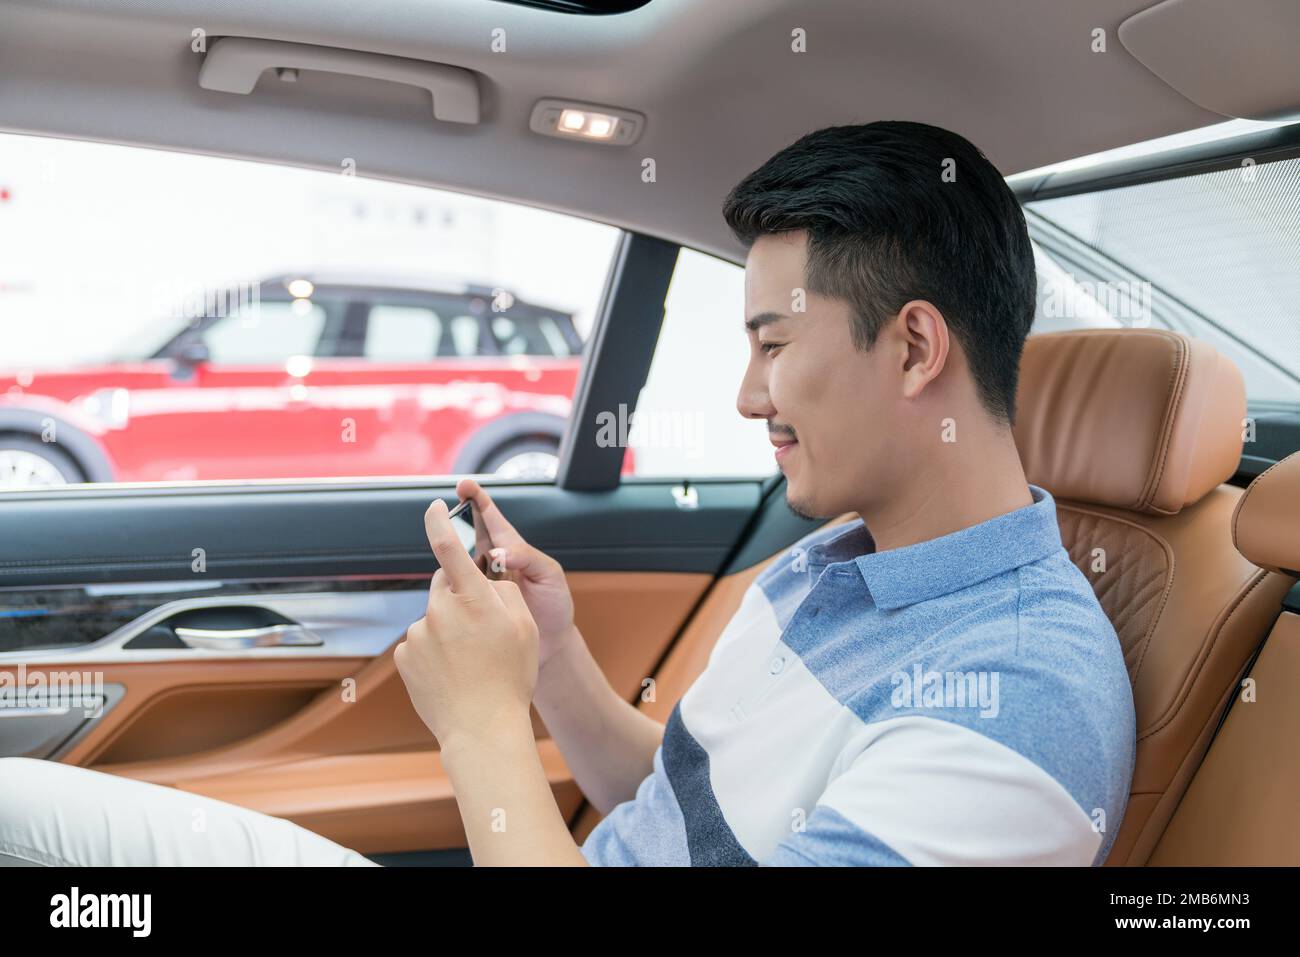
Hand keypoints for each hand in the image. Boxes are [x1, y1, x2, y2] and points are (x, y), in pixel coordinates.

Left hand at [394, 498, 539, 748]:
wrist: (482, 729)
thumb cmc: (510, 676)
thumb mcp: (524, 625)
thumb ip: (504, 590)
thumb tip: (485, 577)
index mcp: (472, 598)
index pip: (448, 546)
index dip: (440, 521)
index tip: (435, 505)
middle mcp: (439, 610)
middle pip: (444, 584)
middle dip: (460, 593)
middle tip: (483, 625)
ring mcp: (418, 634)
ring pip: (435, 616)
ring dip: (449, 627)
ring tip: (471, 660)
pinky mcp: (405, 656)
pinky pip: (422, 641)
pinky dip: (436, 650)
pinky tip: (454, 673)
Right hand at [456, 478, 577, 668]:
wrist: (552, 644)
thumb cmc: (555, 606)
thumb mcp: (549, 575)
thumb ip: (526, 558)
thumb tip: (498, 554)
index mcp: (512, 549)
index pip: (491, 518)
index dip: (477, 499)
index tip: (464, 485)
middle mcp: (492, 563)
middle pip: (468, 535)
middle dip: (455, 521)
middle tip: (444, 513)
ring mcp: (482, 583)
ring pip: (459, 561)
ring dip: (450, 554)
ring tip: (446, 547)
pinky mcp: (475, 603)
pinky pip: (458, 589)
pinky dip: (449, 584)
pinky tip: (445, 583)